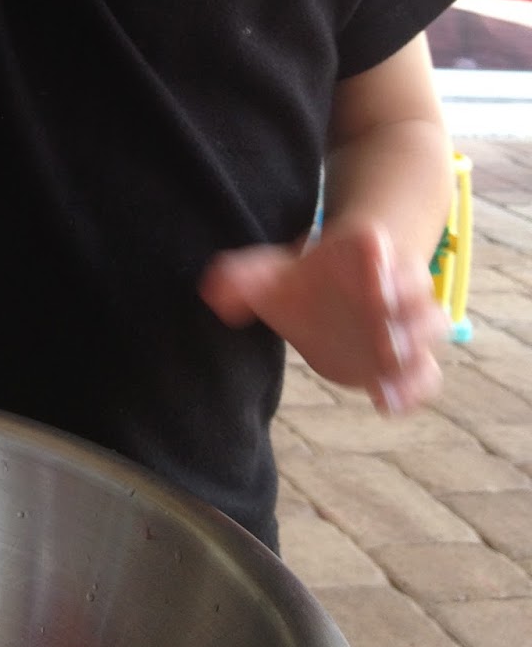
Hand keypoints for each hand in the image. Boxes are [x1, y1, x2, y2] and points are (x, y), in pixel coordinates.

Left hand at [198, 218, 447, 414]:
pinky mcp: (409, 358)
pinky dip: (414, 389)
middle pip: (418, 287)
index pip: (377, 243)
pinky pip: (426, 374)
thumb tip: (214, 290)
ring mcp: (408, 321)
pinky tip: (386, 404)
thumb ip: (242, 280)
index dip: (376, 252)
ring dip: (418, 347)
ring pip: (432, 329)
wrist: (342, 290)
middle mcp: (396, 283)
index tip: (370, 255)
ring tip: (390, 371)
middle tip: (383, 322)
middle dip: (408, 304)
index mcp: (364, 251)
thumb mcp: (272, 274)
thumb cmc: (306, 278)